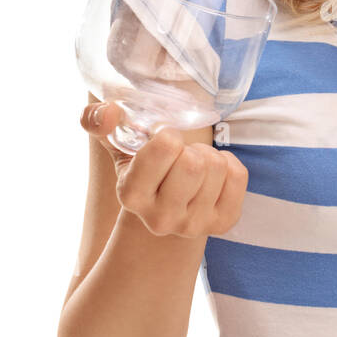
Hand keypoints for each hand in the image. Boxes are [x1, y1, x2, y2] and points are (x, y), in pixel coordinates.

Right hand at [80, 99, 247, 237]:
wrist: (165, 206)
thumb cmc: (142, 166)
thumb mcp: (117, 143)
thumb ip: (99, 120)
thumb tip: (109, 111)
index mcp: (131, 195)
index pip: (166, 147)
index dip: (169, 135)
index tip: (164, 141)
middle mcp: (160, 219)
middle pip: (195, 164)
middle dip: (191, 149)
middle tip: (181, 156)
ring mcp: (193, 226)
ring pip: (217, 167)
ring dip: (209, 156)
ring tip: (194, 166)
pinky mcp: (222, 223)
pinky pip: (238, 175)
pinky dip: (229, 164)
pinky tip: (213, 175)